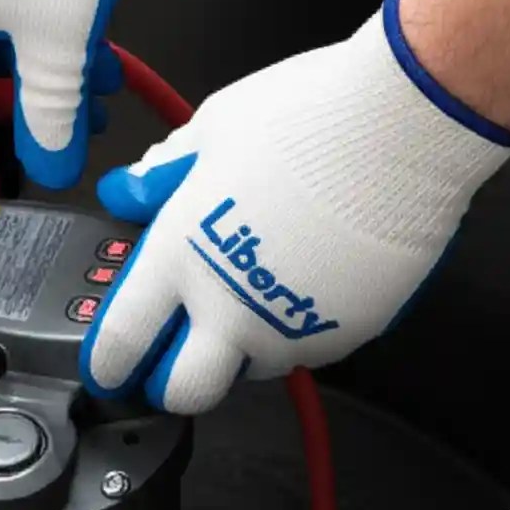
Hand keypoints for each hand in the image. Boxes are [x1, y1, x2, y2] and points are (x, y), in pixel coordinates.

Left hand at [78, 0, 509, 414]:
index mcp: (182, 254)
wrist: (402, 128)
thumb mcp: (214, 126)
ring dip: (243, 348)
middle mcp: (231, 306)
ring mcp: (292, 328)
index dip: (107, 360)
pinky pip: (309, 348)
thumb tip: (135, 190)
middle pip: (184, 392)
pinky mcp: (348, 333)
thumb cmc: (307, 117)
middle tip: (179, 357)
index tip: (108, 363)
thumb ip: (167, 172)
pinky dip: (299, 328)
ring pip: (252, 371)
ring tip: (261, 290)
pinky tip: (312, 277)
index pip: (123, 337)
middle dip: (172, 383)